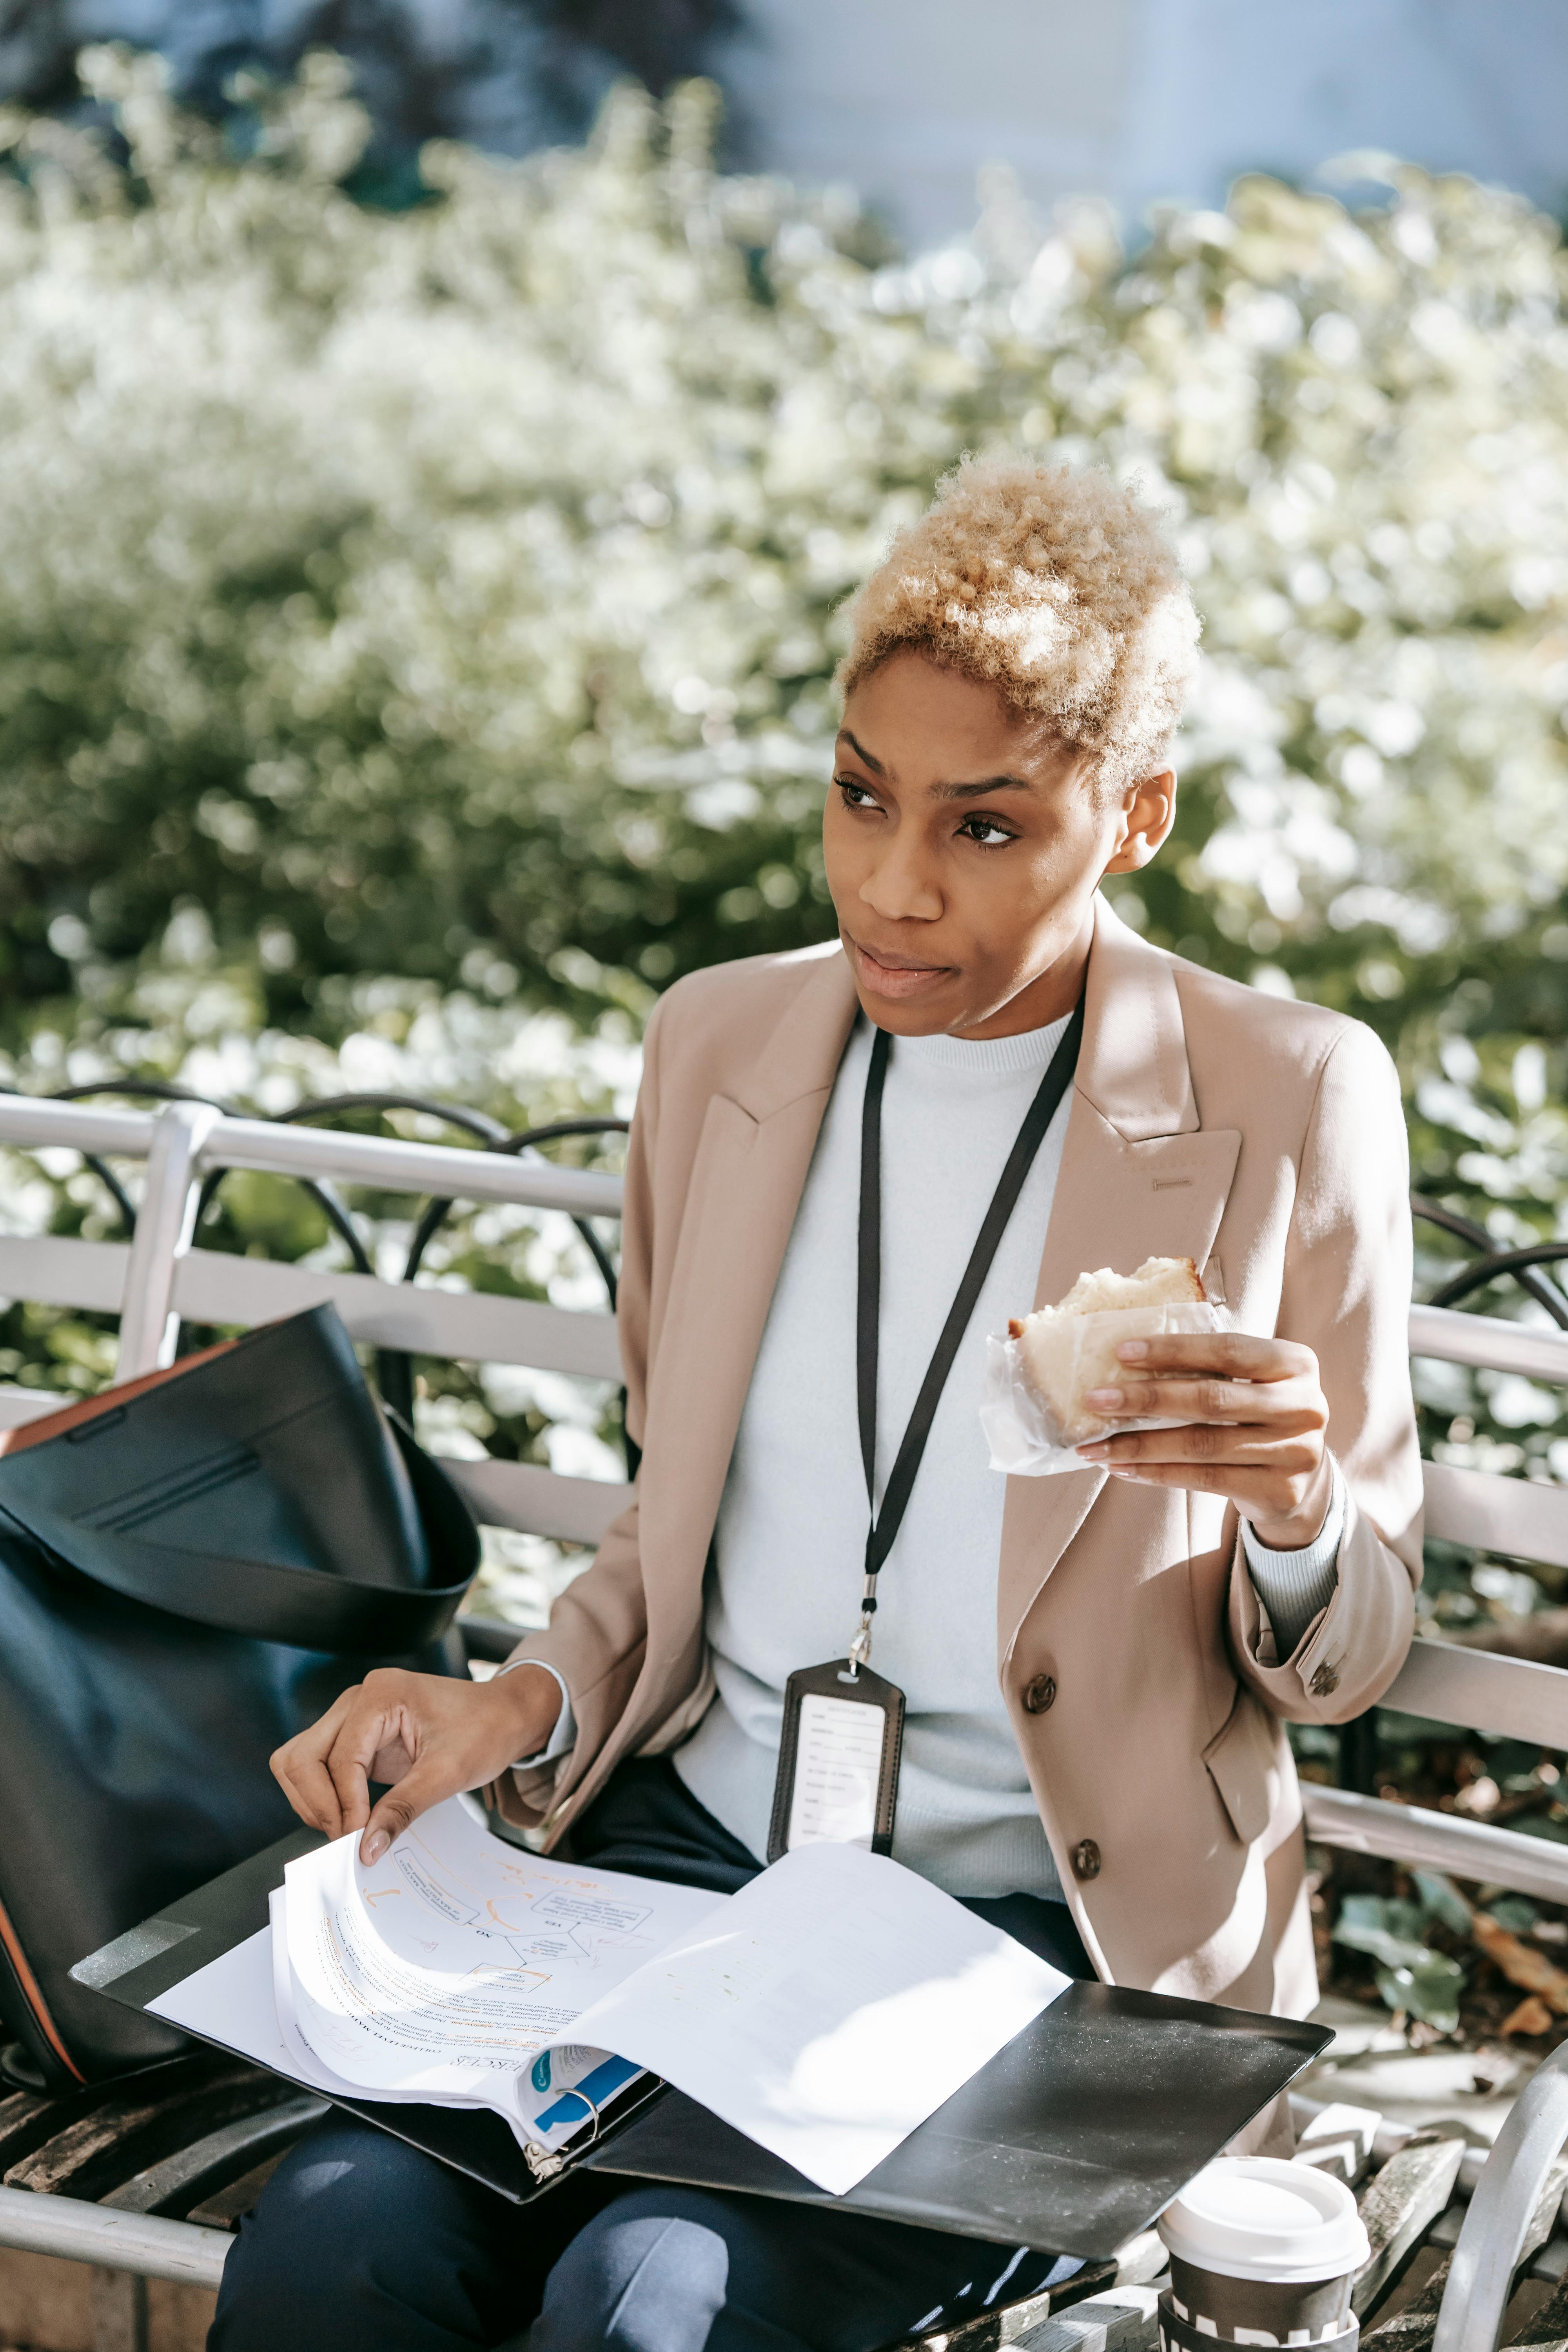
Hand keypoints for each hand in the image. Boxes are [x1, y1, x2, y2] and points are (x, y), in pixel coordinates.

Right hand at [270, 1663, 563, 1864]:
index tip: (357, 1840)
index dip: (345, 1806)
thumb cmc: (485, 1730)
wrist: (505, 1715)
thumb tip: (365, 1850)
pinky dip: (324, 1796)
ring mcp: (352, 1715)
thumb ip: (402, 1810)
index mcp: (380, 1694)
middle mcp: (357, 1699)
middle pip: (303, 1757)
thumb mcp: (448, 1774)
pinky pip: (318, 1767)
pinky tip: (350, 1818)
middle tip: (347, 1838)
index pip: (339, 1759)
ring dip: (314, 1801)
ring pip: (300, 1761)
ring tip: (347, 1830)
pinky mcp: (356, 1736)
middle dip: (318, 1804)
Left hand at [1076, 1331, 1332, 1548]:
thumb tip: (1124, 1358)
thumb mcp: (1250, 1382)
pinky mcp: (1279, 1490)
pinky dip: (1157, 1473)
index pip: (1227, 1349)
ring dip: (1140, 1445)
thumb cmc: (1258, 1415)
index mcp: (1296, 1363)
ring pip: (1202, 1444)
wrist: (1303, 1480)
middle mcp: (1304, 1405)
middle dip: (1146, 1398)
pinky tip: (1123, 1468)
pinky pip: (1205, 1479)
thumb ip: (1209, 1367)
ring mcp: (1296, 1451)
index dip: (1173, 1350)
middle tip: (1095, 1400)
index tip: (1121, 1352)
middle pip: (1211, 1399)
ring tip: (1096, 1445)